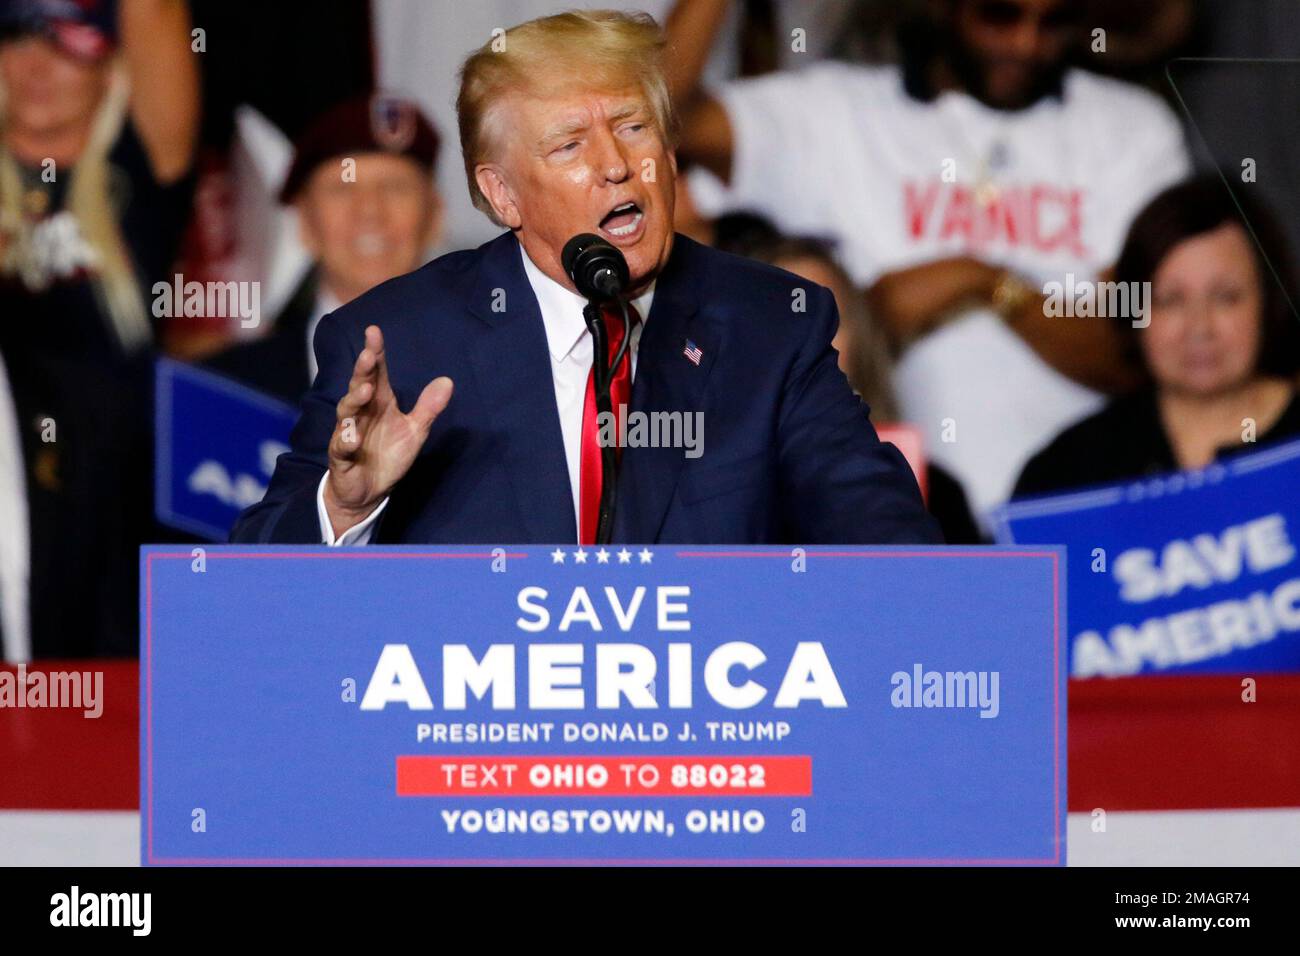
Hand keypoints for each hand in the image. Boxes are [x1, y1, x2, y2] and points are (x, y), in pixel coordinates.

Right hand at [323, 325, 452, 536]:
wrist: (369, 491)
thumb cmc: (388, 455)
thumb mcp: (415, 431)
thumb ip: (428, 408)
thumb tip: (447, 381)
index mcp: (379, 403)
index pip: (377, 373)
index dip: (376, 352)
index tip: (374, 331)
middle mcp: (361, 413)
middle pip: (359, 386)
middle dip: (363, 370)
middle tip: (369, 354)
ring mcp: (348, 432)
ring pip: (347, 411)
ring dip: (355, 399)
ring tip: (366, 389)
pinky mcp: (341, 455)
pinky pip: (342, 445)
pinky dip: (347, 440)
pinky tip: (354, 437)